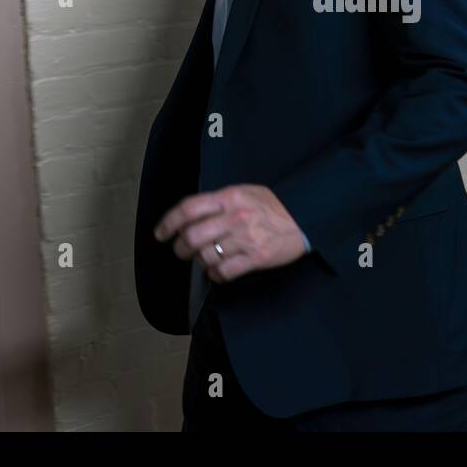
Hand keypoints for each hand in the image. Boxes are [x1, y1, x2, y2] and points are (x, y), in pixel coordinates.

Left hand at [152, 184, 306, 282]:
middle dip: (181, 247)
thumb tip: (191, 217)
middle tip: (181, 250)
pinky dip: (216, 274)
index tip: (160, 233)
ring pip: (206, 255)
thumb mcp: (246, 192)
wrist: (305, 217)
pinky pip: (224, 272)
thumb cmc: (274, 205)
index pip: (189, 209)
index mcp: (230, 197)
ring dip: (200, 260)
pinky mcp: (256, 258)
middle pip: (193, 235)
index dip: (169, 222)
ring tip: (206, 258)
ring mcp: (246, 238)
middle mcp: (235, 217)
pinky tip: (218, 271)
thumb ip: (219, 202)